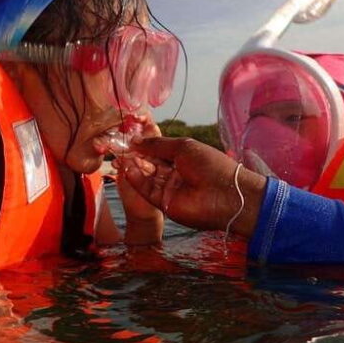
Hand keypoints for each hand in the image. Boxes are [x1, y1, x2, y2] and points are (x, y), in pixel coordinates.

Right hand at [119, 137, 266, 236]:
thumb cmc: (208, 164)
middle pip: (151, 163)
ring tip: (121, 157)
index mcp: (184, 157)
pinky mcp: (164, 203)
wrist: (224, 195)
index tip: (129, 138)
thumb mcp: (182, 147)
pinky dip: (137, 180)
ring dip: (134, 167)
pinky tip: (128, 169)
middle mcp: (176, 173)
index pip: (159, 150)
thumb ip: (157, 144)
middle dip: (136, 156)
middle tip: (119, 148)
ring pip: (147, 176)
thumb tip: (136, 140)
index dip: (144, 145)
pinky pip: (147, 190)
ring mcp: (170, 188)